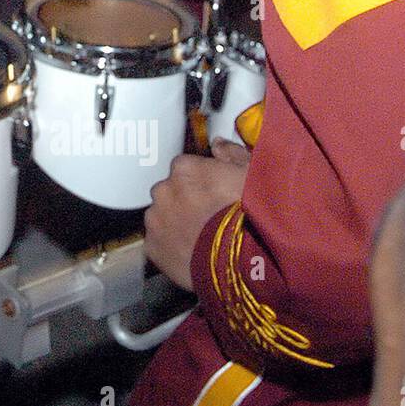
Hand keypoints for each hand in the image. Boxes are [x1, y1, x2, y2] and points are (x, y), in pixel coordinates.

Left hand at [144, 138, 249, 289]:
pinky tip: (190, 253)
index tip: (213, 193)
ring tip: (199, 237)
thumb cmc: (252, 214)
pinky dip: (169, 245)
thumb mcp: (253, 175)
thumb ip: (232, 154)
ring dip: (174, 222)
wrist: (243, 262)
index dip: (200, 181)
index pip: (185, 168)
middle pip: (170, 191)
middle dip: (184, 200)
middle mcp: (163, 189)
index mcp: (184, 168)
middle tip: (207, 216)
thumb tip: (218, 143)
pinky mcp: (151, 247)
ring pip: (161, 215)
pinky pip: (158, 241)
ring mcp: (155, 219)